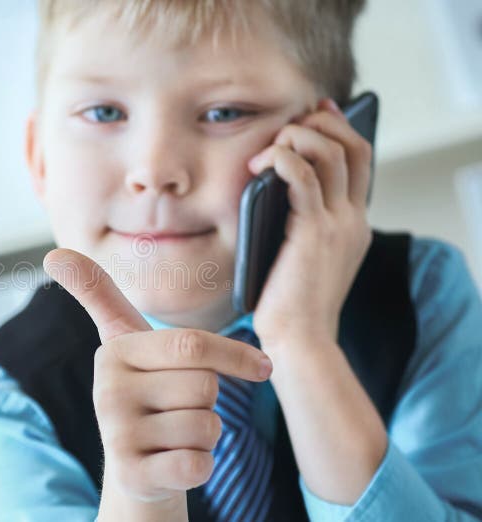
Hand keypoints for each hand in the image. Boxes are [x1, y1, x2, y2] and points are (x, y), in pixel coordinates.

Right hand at [43, 248, 272, 520]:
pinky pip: (197, 465)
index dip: (236, 356)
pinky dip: (199, 466)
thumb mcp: (125, 342)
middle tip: (179, 408)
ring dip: (204, 435)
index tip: (264, 368)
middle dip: (208, 401)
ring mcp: (116, 436)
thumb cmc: (144, 395)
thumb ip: (96, 293)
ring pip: (206, 426)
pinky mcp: (131, 476)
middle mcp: (107, 391)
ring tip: (174, 435)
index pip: (191, 344)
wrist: (136, 468)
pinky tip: (174, 463)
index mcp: (113, 353)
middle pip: (204, 386)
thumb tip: (53, 254)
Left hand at [247, 98, 372, 348]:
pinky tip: (259, 166)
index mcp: (354, 223)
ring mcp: (337, 223)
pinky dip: (281, 159)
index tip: (316, 112)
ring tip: (267, 150)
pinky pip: (301, 176)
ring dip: (296, 138)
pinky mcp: (312, 231)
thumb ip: (300, 224)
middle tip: (288, 123)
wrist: (300, 340)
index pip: (360, 160)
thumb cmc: (291, 304)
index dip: (339, 128)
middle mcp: (353, 218)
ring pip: (329, 153)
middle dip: (321, 123)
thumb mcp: (302, 257)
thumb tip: (272, 190)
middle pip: (351, 147)